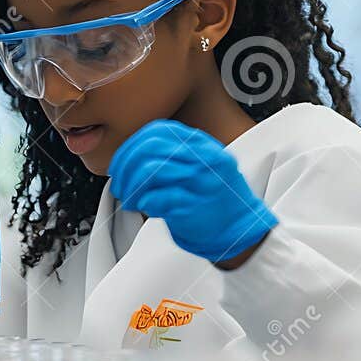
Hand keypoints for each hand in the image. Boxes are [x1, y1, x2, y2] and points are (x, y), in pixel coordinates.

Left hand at [107, 120, 277, 265]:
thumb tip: (131, 156)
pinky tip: (144, 208)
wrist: (240, 229)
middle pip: (150, 149)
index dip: (132, 146)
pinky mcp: (193, 207)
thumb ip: (174, 154)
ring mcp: (200, 183)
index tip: (121, 164)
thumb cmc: (217, 199)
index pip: (158, 131)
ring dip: (131, 188)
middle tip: (120, 184)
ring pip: (150, 171)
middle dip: (125, 167)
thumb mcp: (201, 164)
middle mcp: (202, 159)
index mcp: (202, 145)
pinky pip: (157, 198)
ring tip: (129, 200)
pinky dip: (143, 203)